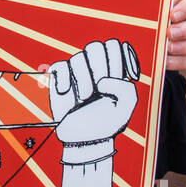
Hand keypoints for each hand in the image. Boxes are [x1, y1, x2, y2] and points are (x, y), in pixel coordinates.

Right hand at [48, 39, 139, 161]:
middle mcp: (95, 68)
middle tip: (98, 88)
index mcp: (113, 70)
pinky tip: (66, 92)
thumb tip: (102, 80)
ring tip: (84, 99)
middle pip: (95, 47)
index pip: (112, 46)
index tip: (113, 79)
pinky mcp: (60, 79)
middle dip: (98, 68)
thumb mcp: (127, 109)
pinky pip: (59, 65)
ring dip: (83, 80)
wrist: (84, 140)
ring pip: (77, 57)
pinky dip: (62, 78)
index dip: (113, 60)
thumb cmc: (106, 125)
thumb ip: (126, 89)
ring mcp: (76, 73)